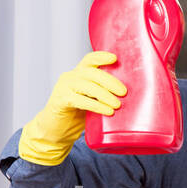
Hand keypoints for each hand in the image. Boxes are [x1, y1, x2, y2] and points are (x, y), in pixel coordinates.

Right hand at [18, 52, 126, 166]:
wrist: (57, 130)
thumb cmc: (77, 115)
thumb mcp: (92, 101)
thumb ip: (103, 94)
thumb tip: (129, 96)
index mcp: (79, 74)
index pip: (89, 60)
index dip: (101, 57)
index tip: (115, 58)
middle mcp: (70, 77)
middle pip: (92, 73)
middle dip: (110, 81)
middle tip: (123, 92)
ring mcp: (64, 88)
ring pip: (87, 86)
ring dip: (105, 95)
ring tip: (117, 105)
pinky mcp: (60, 100)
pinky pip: (80, 100)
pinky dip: (96, 106)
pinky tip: (107, 111)